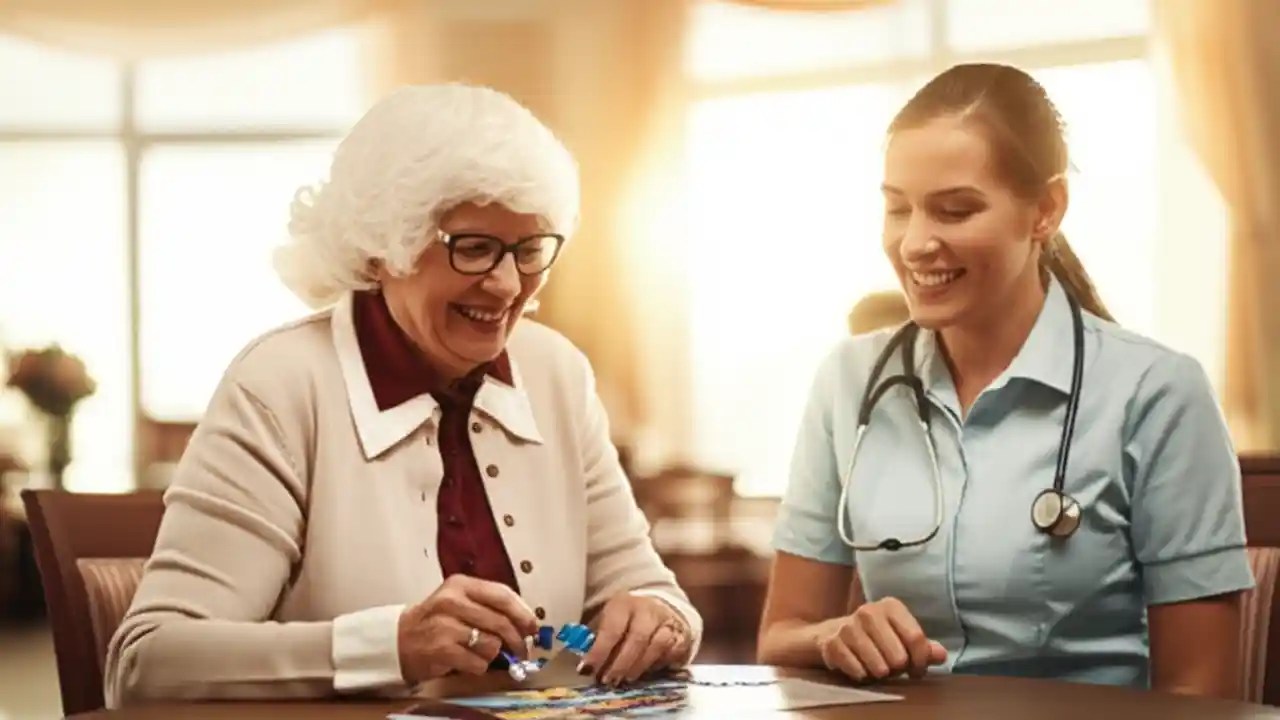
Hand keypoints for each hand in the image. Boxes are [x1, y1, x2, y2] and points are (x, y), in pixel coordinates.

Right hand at [397, 575, 538, 682]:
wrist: (400, 639)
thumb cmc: (436, 621)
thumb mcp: (459, 601)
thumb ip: (489, 605)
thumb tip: (526, 622)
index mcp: (460, 585)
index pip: (502, 595)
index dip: (523, 612)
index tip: (533, 626)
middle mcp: (452, 602)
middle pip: (501, 622)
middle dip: (516, 639)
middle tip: (521, 649)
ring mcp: (446, 626)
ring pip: (492, 644)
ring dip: (493, 653)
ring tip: (480, 651)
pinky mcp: (442, 650)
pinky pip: (479, 662)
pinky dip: (479, 666)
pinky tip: (468, 660)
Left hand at [578, 594, 689, 685]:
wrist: (656, 609)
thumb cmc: (625, 620)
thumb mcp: (607, 622)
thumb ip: (596, 641)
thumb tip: (584, 665)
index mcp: (624, 604)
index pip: (612, 628)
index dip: (599, 651)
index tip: (587, 669)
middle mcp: (648, 610)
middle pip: (637, 638)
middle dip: (621, 664)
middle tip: (608, 680)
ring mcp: (667, 621)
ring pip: (657, 646)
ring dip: (639, 667)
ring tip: (625, 679)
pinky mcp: (681, 634)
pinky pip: (672, 653)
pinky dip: (658, 666)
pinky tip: (646, 673)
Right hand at [818, 597, 946, 682]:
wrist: (834, 634)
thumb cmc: (876, 638)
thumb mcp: (902, 638)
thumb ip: (924, 647)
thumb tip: (941, 655)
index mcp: (891, 606)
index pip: (916, 638)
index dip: (920, 661)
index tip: (917, 670)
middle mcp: (869, 611)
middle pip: (899, 656)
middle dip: (899, 669)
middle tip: (894, 668)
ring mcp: (849, 626)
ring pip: (879, 666)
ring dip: (881, 674)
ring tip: (878, 669)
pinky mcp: (833, 643)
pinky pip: (858, 670)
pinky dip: (863, 676)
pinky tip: (862, 670)